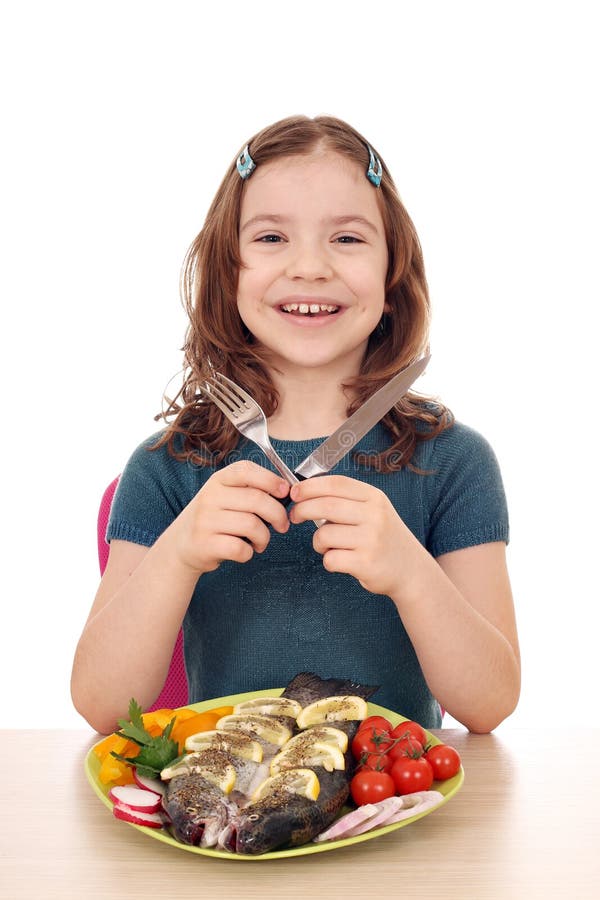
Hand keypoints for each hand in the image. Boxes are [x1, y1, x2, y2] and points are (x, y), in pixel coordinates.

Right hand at [170, 460, 289, 574]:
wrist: (181, 543)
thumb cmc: (214, 518)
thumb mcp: (226, 496)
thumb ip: (250, 489)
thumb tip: (286, 491)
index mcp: (218, 480)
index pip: (247, 470)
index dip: (271, 480)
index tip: (284, 492)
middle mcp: (210, 496)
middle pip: (257, 500)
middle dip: (278, 515)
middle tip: (282, 525)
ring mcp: (205, 520)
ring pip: (252, 525)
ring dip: (265, 537)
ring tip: (261, 542)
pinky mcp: (204, 544)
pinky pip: (240, 548)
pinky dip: (249, 553)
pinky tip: (246, 551)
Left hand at [289, 475, 411, 596]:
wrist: (411, 570)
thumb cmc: (383, 538)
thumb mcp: (373, 510)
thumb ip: (345, 500)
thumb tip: (304, 493)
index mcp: (374, 498)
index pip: (336, 484)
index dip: (309, 486)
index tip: (294, 493)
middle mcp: (375, 516)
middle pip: (325, 506)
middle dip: (302, 510)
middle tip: (294, 517)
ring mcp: (371, 540)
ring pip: (323, 535)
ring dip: (318, 542)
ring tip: (329, 546)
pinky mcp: (366, 563)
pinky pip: (330, 559)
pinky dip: (329, 561)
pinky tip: (341, 561)